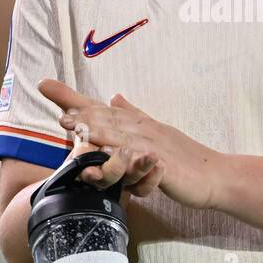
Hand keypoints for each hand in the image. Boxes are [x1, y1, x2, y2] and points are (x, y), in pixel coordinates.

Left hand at [41, 79, 219, 209]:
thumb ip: (134, 114)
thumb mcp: (156, 131)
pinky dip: (124, 158)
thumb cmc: (184, 158)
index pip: (103, 108)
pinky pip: (141, 162)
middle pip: (109, 119)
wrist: (215, 175)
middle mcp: (145, 131)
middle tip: (59, 111)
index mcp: (139, 124)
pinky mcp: (163, 167)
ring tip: (76, 129)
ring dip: (99, 131)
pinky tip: (109, 157)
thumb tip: (114, 96)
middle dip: (83, 114)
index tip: (47, 87)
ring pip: (123, 138)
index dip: (76, 100)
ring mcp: (155, 147)